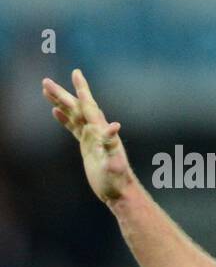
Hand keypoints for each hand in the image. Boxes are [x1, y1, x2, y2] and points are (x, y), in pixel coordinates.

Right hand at [42, 69, 135, 203]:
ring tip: (46, 90)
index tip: (76, 74)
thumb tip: (114, 126)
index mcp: (102, 132)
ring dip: (61, 102)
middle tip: (45, 81)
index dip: (82, 90)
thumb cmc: (117, 180)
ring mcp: (92, 138)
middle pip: (77, 108)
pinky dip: (65, 118)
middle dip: (62, 94)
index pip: (89, 107)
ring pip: (74, 115)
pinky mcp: (88, 146)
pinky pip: (74, 127)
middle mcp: (98, 131)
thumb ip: (112, 145)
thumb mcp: (114, 163)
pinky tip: (55, 111)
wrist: (119, 192)